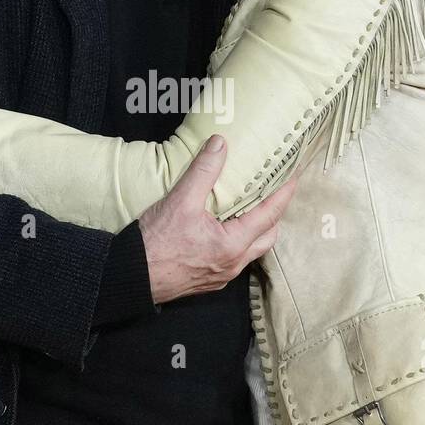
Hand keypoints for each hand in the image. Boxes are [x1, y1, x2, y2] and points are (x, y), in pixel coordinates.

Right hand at [138, 136, 299, 303]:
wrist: (131, 276)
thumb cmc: (156, 242)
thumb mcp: (180, 201)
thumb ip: (204, 172)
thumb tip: (220, 144)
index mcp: (233, 244)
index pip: (269, 216)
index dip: (283, 195)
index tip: (293, 179)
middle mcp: (233, 263)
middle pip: (267, 238)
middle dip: (273, 216)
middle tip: (272, 194)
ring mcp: (221, 275)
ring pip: (251, 251)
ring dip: (255, 231)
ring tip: (250, 209)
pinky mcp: (208, 281)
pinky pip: (234, 259)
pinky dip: (238, 242)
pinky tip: (224, 230)